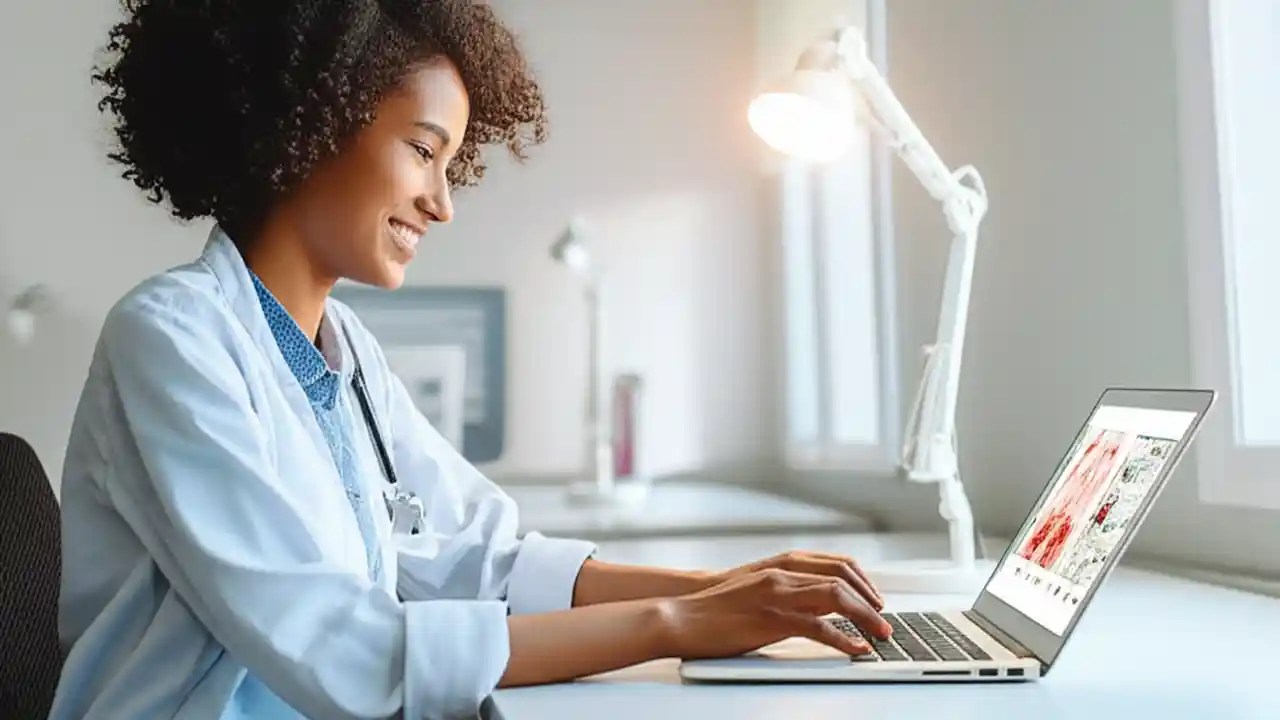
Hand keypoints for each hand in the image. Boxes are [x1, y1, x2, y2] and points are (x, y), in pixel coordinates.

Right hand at [659, 568, 892, 659]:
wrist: (682, 615)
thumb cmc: (716, 607)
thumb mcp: (756, 589)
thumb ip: (785, 590)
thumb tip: (815, 604)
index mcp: (780, 567)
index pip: (835, 565)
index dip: (862, 581)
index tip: (876, 599)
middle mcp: (782, 576)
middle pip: (841, 580)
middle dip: (869, 601)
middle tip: (884, 620)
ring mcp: (777, 597)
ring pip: (835, 599)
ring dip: (864, 617)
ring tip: (879, 635)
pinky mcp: (771, 621)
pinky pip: (818, 629)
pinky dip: (842, 639)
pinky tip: (855, 649)